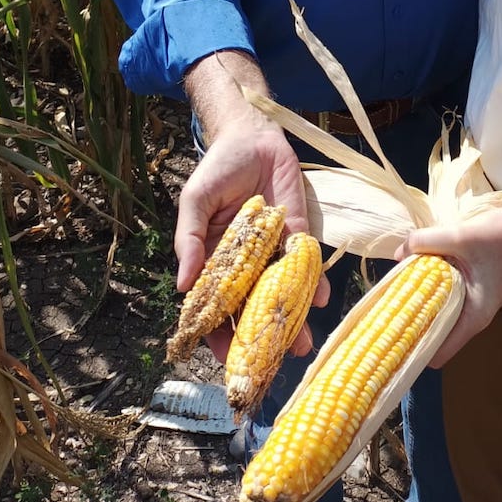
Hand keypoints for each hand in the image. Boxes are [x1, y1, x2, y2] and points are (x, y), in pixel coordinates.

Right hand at [174, 118, 329, 361]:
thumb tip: (182, 286)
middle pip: (252, 307)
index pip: (216, 305)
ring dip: (292, 318)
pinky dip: (313, 280)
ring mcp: (273, 249)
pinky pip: (305, 262)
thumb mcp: (195, 202)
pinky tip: (318, 298)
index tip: (224, 358)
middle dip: (260, 336)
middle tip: (270, 364)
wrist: (253, 137)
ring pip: (281, 291)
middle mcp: (247, 262)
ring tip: (301, 344)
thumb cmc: (218, 169)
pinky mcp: (298, 232)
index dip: (218, 332)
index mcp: (216, 260)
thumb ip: (190, 240)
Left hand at [401, 205, 501, 367]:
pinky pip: (446, 295)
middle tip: (385, 311)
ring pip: (439, 312)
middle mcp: (473, 316)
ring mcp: (474, 302)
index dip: (411, 351)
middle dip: (410, 325)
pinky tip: (417, 271)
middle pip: (434, 333)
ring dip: (420, 302)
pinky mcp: (474, 287)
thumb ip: (425, 243)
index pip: (436, 355)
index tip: (388, 341)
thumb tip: (398, 253)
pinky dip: (431, 288)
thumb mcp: (459, 236)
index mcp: (473, 318)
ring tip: (396, 289)